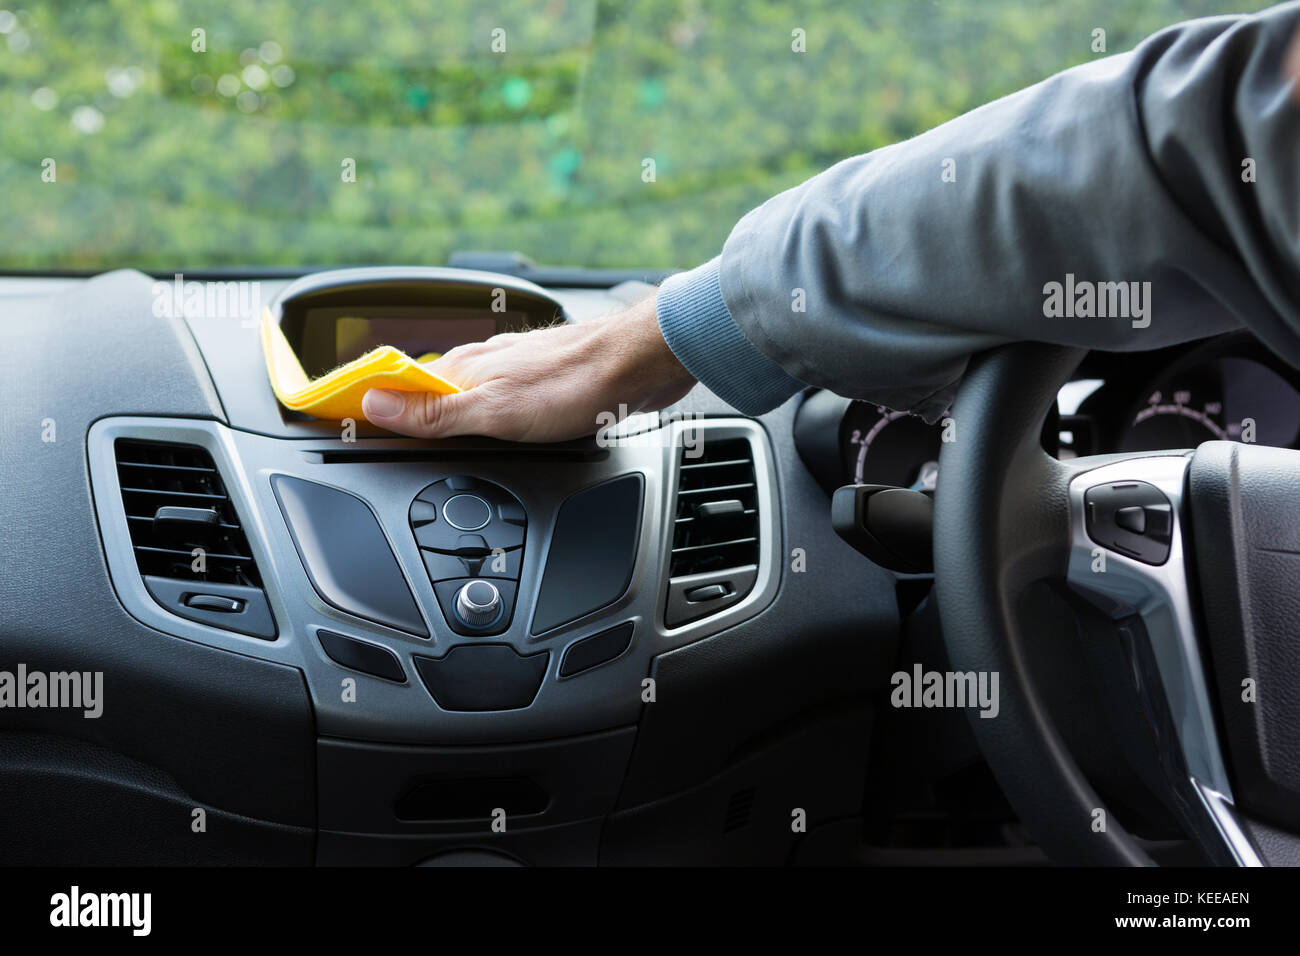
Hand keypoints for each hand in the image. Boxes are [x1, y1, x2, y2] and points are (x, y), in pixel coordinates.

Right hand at [360, 294, 696, 441]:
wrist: (644, 363)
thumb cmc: (578, 382)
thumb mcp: (496, 410)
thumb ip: (436, 412)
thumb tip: (375, 404)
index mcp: (465, 368)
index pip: (396, 383)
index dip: (365, 398)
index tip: (332, 411)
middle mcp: (485, 364)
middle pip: (426, 388)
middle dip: (398, 407)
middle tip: (367, 426)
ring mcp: (515, 371)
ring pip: (463, 392)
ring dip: (439, 409)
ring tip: (415, 427)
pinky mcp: (545, 381)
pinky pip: (498, 397)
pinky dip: (481, 411)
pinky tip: (488, 423)